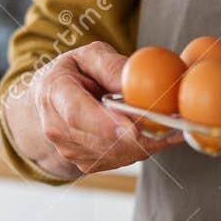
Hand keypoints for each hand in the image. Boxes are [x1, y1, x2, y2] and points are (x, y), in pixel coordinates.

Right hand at [14, 42, 180, 178]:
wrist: (50, 102)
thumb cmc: (73, 74)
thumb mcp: (88, 57)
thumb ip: (110, 66)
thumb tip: (136, 83)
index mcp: (54, 92)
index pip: (77, 114)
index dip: (105, 125)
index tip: (133, 129)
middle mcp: (55, 127)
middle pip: (100, 140)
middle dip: (139, 136)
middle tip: (170, 125)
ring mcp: (68, 150)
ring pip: (116, 154)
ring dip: (145, 143)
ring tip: (167, 125)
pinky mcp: (84, 164)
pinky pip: (121, 161)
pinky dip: (142, 149)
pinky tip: (153, 132)